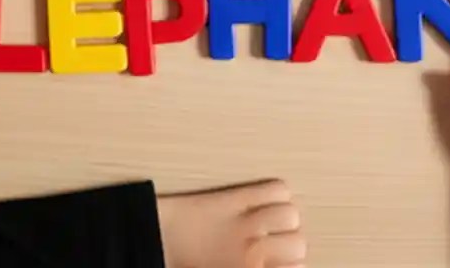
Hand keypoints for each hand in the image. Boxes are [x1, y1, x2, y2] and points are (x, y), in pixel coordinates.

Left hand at [157, 180, 305, 267]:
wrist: (150, 239)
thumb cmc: (180, 261)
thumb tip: (273, 263)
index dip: (292, 267)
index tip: (284, 264)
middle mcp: (252, 252)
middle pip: (299, 244)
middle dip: (291, 247)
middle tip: (277, 248)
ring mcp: (245, 222)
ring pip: (292, 215)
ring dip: (286, 219)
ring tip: (273, 223)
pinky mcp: (235, 197)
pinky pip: (277, 189)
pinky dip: (278, 193)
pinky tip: (268, 200)